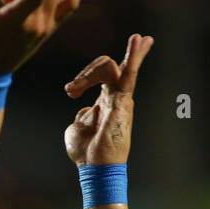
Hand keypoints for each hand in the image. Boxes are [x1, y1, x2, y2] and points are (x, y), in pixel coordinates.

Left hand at [64, 33, 153, 164]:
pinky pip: (129, 74)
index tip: (70, 92)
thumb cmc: (86, 152)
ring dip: (87, 74)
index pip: (107, 73)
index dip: (89, 72)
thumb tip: (82, 110)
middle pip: (106, 65)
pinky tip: (138, 40)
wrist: (95, 168)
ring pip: (112, 65)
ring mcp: (121, 97)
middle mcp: (116, 96)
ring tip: (73, 90)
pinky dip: (134, 56)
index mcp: (106, 100)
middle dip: (84, 74)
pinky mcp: (123, 101)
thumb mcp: (77, 128)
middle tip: (70, 91)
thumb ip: (82, 115)